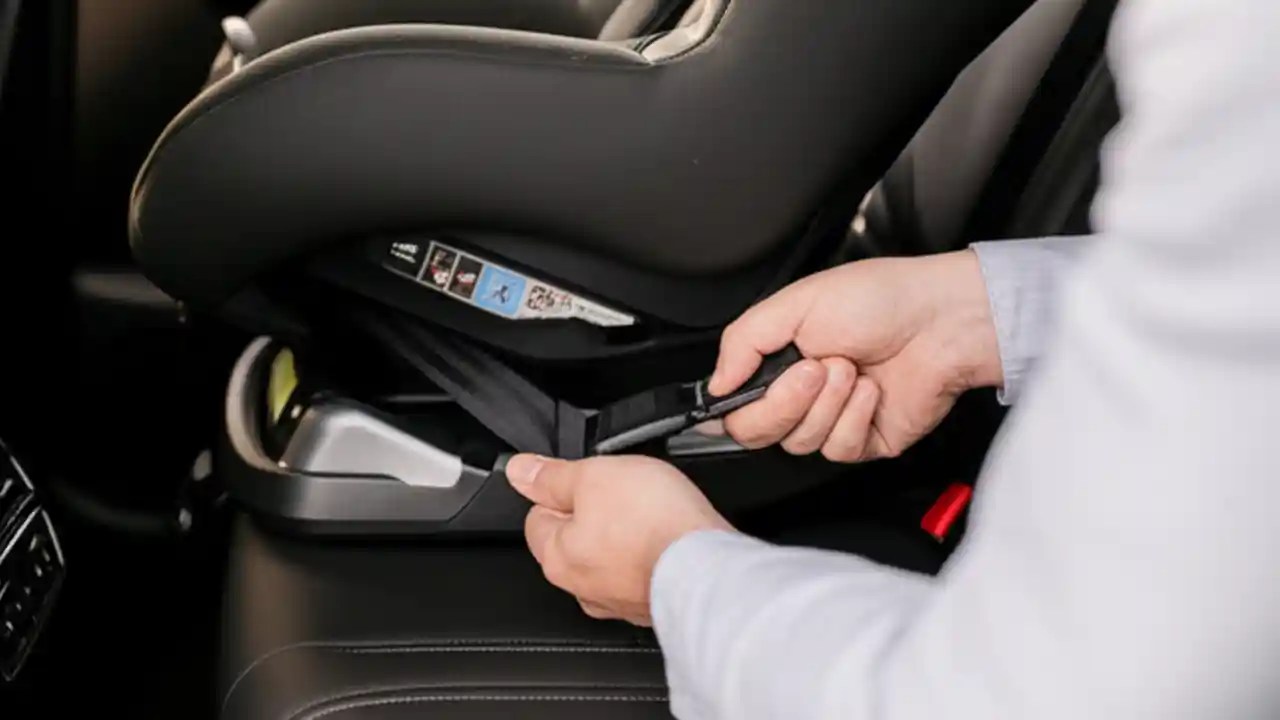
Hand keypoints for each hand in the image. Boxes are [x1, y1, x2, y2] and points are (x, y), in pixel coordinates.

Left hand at [506, 453, 732, 625]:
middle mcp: (582, 589)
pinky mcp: (651, 606)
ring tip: (649, 515)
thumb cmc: (654, 522)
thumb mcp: (594, 476)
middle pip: (573, 540)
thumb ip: (552, 475)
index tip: (585, 481)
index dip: (561, 490)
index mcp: (556, 558)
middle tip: (621, 494)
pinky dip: (648, 557)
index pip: (538, 516)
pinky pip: (640, 573)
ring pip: (608, 558)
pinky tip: (665, 540)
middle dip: (593, 515)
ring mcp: (618, 602)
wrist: (708, 564)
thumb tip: (519, 470)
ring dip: (623, 537)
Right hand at [709, 250, 1000, 460]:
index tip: (746, 391)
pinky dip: (854, 417)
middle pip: (758, 432)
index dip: (734, 406)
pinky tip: (871, 390)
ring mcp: (833, 418)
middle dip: (784, 401)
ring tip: (851, 368)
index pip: (734, 405)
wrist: (942, 320)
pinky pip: (838, 449)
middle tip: (812, 367)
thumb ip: (742, 342)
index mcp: (778, 359)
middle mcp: (801, 393)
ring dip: (826, 403)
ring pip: (799, 442)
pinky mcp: (866, 440)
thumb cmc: (881, 299)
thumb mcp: (794, 303)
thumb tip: (715, 384)